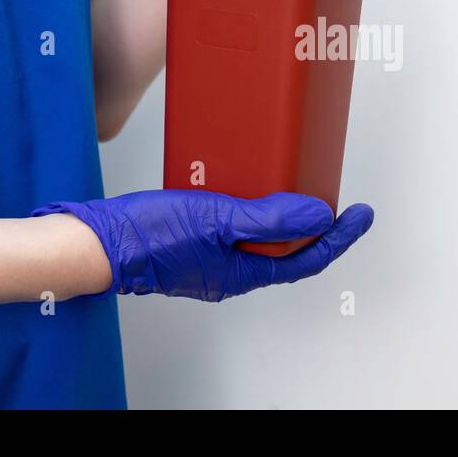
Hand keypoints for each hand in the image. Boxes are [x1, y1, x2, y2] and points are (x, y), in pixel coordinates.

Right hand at [33, 190, 372, 301]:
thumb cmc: (149, 236)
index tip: (361, 214)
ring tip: (299, 185)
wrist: (96, 240)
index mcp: (244, 273)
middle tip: (337, 198)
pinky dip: (251, 208)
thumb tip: (320, 218)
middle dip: (317, 227)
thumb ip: (271, 218)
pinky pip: (234, 228)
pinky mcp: (192, 241)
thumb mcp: (219, 219)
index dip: (340, 237)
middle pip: (288, 250)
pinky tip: (247, 183)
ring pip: (261, 239)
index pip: (308, 258)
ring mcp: (211, 258)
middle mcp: (231, 270)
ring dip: (284, 215)